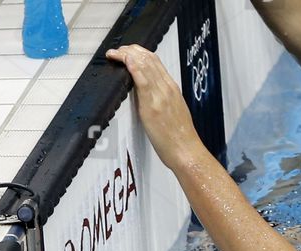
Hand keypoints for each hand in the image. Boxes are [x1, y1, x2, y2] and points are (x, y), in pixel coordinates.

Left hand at [106, 44, 200, 165]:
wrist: (186, 152)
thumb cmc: (180, 138)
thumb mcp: (173, 112)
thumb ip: (162, 101)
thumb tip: (149, 96)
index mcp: (172, 89)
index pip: (155, 62)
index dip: (139, 52)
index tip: (127, 52)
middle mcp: (167, 88)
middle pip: (149, 59)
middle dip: (130, 50)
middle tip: (117, 51)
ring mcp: (160, 95)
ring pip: (145, 64)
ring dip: (126, 55)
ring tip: (114, 54)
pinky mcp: (153, 105)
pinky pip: (142, 80)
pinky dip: (132, 66)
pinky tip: (124, 59)